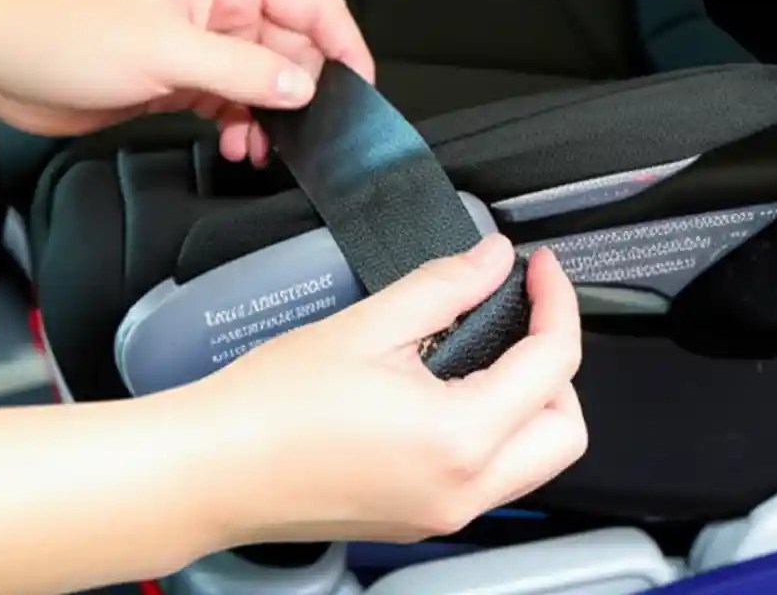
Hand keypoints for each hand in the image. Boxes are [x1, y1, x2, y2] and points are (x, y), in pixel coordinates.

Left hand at [0, 0, 374, 164]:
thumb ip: (244, 73)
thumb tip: (303, 88)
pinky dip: (245, 127)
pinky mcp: (182, 80)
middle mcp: (219, 9)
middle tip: (301, 131)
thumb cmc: (62, 30)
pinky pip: (237, 104)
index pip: (314, 4)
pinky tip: (237, 144)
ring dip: (273, 118)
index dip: (344, 45)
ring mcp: (202, 46)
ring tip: (263, 144)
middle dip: (303, 93)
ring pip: (268, 83)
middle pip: (296, 50)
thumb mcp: (167, 52)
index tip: (357, 89)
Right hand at [189, 235, 586, 545]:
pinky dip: (496, 431)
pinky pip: (493, 476)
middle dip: (557, 366)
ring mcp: (444, 512)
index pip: (553, 364)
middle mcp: (464, 489)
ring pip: (535, 460)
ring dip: (531, 402)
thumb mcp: (369, 325)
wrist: (210, 470)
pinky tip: (455, 389)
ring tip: (490, 350)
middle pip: (565, 430)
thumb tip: (492, 259)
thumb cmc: (268, 409)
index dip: (557, 302)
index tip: (539, 270)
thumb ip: (445, 285)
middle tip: (524, 317)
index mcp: (459, 439)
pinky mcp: (422, 518)